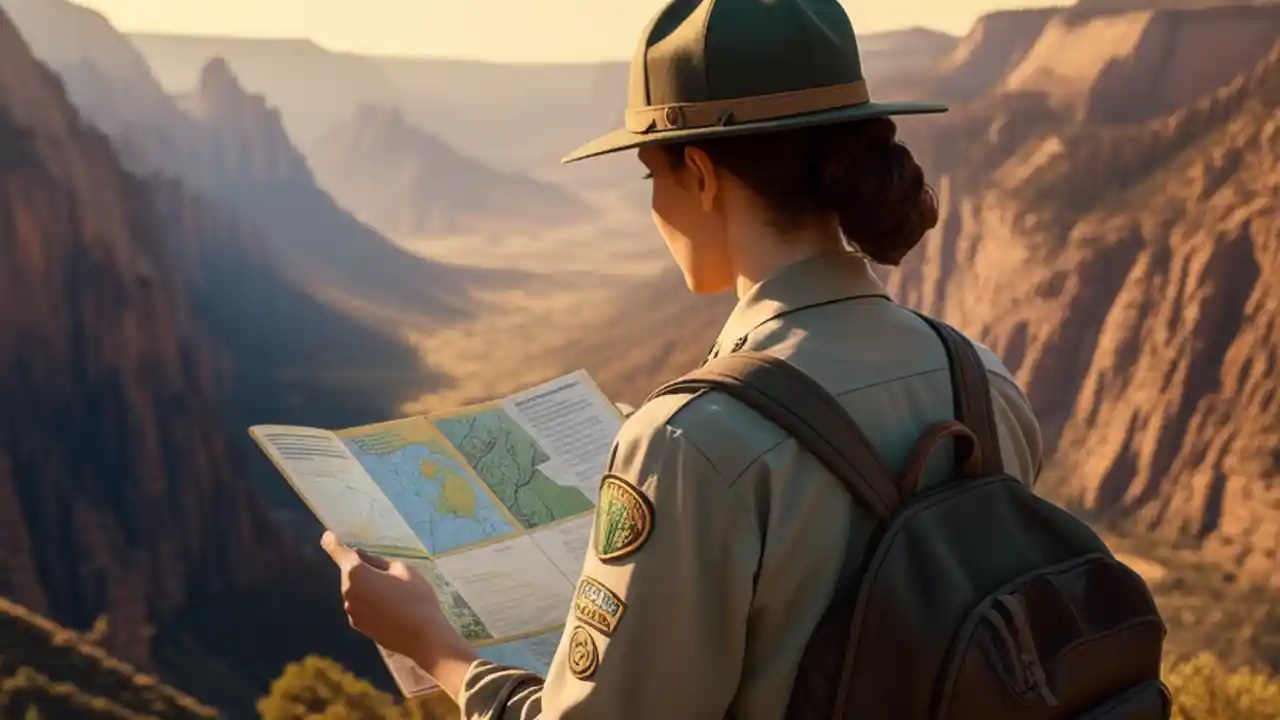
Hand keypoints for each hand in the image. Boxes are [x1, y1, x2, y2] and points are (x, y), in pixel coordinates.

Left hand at [320, 531, 476, 698]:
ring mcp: (351, 611)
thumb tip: (363, 558)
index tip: (328, 535)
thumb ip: (378, 562)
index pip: (339, 553)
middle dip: (363, 569)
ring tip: (394, 593)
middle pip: (350, 573)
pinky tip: (390, 607)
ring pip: (355, 590)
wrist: (422, 636)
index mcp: (357, 574)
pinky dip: (369, 602)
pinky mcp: (357, 625)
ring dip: (367, 587)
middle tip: (389, 573)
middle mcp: (348, 592)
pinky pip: (360, 605)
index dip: (333, 542)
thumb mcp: (402, 570)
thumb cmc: (415, 597)